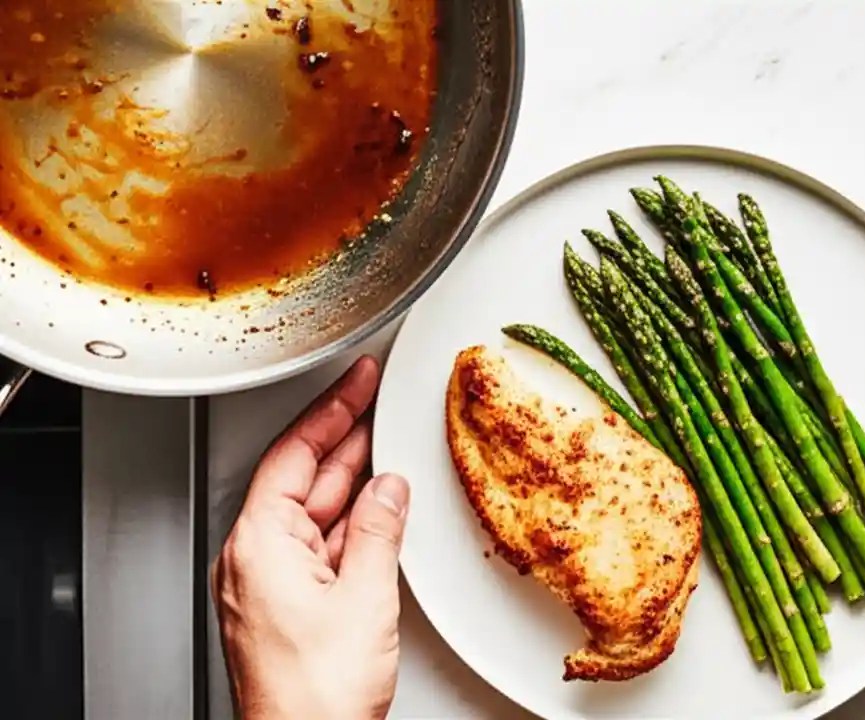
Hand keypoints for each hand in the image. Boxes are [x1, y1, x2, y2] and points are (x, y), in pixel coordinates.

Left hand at [213, 357, 410, 719]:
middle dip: (346, 439)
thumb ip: (379, 530)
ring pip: (316, 513)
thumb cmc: (313, 696)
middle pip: (305, 479)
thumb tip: (390, 488)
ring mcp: (270, 584)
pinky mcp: (288, 607)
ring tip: (390, 448)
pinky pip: (321, 546)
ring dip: (354, 482)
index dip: (332, 410)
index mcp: (259, 545)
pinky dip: (353, 525)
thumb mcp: (364, 597)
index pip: (296, 454)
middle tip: (379, 401)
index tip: (357, 380)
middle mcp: (255, 560)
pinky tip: (382, 513)